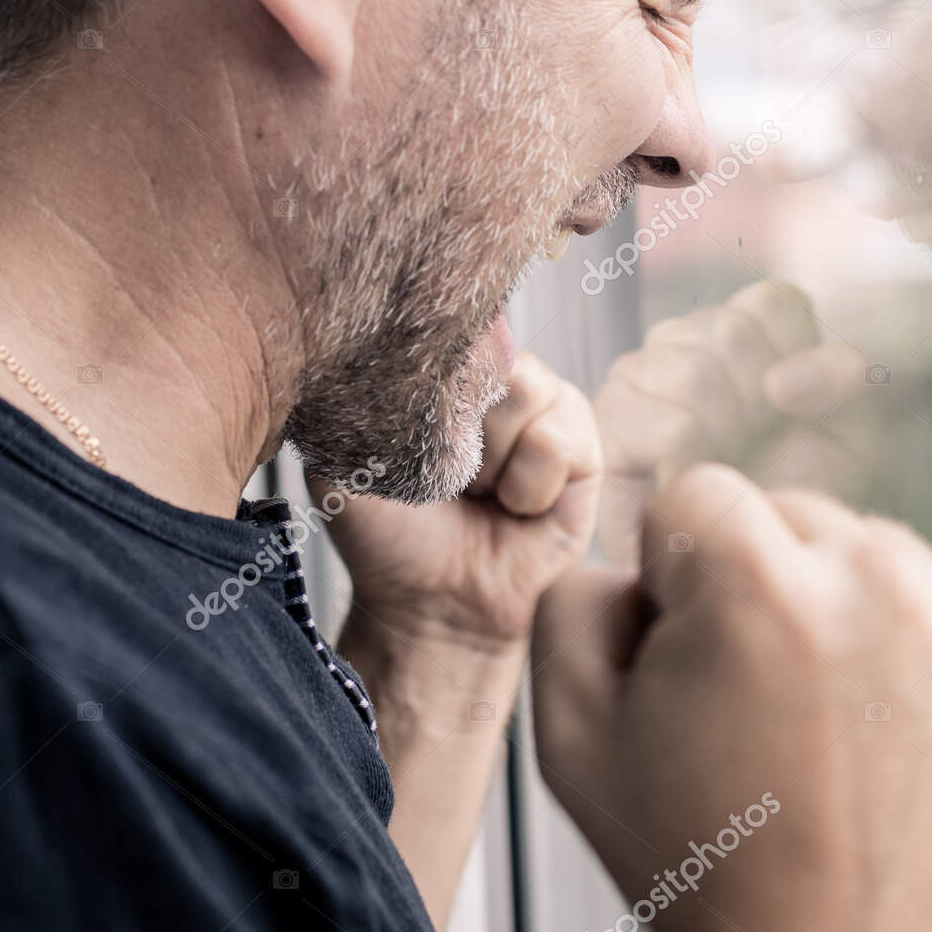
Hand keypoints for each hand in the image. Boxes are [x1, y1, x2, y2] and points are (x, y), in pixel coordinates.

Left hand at [317, 352, 599, 928]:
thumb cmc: (389, 535)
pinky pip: (564, 436)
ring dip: (495, 458)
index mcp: (450, 374)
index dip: (439, 377)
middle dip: (463, 423)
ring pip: (531, 391)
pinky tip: (516, 509)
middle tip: (448, 473)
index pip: (458, 326)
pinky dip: (531, 480)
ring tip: (481, 493)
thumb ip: (350, 392)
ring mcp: (548, 415)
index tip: (414, 432)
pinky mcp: (586, 456)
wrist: (431, 605)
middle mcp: (502, 385)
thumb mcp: (344, 454)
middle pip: (496, 353)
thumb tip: (363, 331)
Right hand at [533, 463, 931, 931]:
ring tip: (809, 722)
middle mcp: (870, 576)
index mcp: (757, 583)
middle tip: (742, 702)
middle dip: (748, 583)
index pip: (693, 497)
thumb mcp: (569, 736)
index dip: (669, 580)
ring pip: (857, 549)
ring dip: (824, 603)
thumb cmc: (699, 868)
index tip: (685, 660)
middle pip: (780, 514)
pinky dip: (893, 641)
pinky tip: (868, 730)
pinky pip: (925, 598)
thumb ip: (571, 601)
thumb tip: (628, 561)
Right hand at [593, 280, 867, 561]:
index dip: (794, 359)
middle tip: (754, 443)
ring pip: (691, 369)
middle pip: (730, 331)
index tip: (793, 410)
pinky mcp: (610, 422)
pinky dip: (688, 455)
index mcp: (749, 329)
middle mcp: (689, 339)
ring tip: (723, 462)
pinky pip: (659, 420)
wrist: (752, 561)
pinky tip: (691, 476)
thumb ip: (839, 376)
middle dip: (760, 400)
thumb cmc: (798, 491)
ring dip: (724, 429)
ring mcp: (643, 374)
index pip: (772, 303)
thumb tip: (777, 383)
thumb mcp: (852, 428)